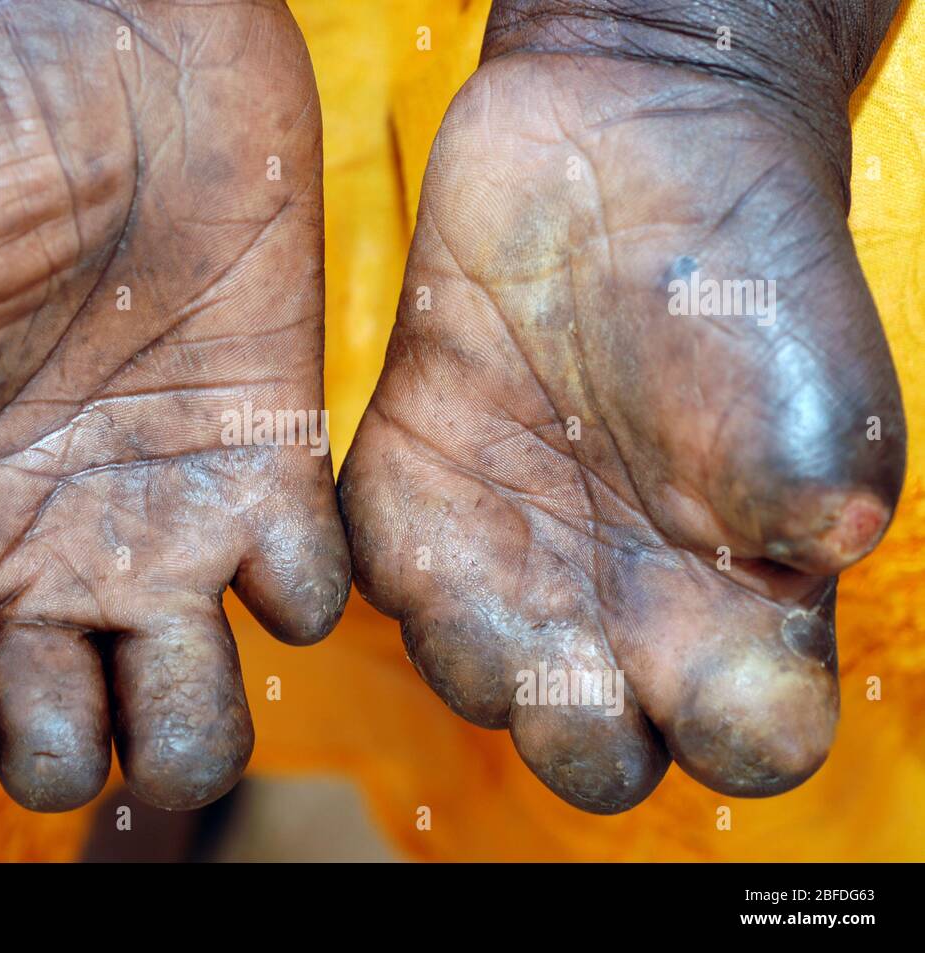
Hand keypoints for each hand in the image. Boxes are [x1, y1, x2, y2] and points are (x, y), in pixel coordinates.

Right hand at [0, 0, 347, 813]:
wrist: (127, 65)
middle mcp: (36, 551)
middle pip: (50, 731)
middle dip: (63, 752)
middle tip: (70, 708)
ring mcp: (159, 525)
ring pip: (183, 706)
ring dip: (190, 730)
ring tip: (185, 676)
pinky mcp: (267, 474)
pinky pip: (299, 592)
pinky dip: (298, 592)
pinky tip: (272, 530)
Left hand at [341, 0, 905, 811]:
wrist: (631, 153)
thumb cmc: (748, 271)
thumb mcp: (811, 379)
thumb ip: (807, 487)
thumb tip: (810, 544)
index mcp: (739, 603)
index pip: (742, 742)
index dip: (729, 738)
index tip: (705, 664)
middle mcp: (620, 602)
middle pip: (584, 745)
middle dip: (572, 728)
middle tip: (569, 639)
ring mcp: (510, 550)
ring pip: (469, 670)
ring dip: (470, 647)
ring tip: (488, 552)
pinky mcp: (418, 487)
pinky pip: (381, 571)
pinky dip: (387, 564)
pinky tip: (414, 505)